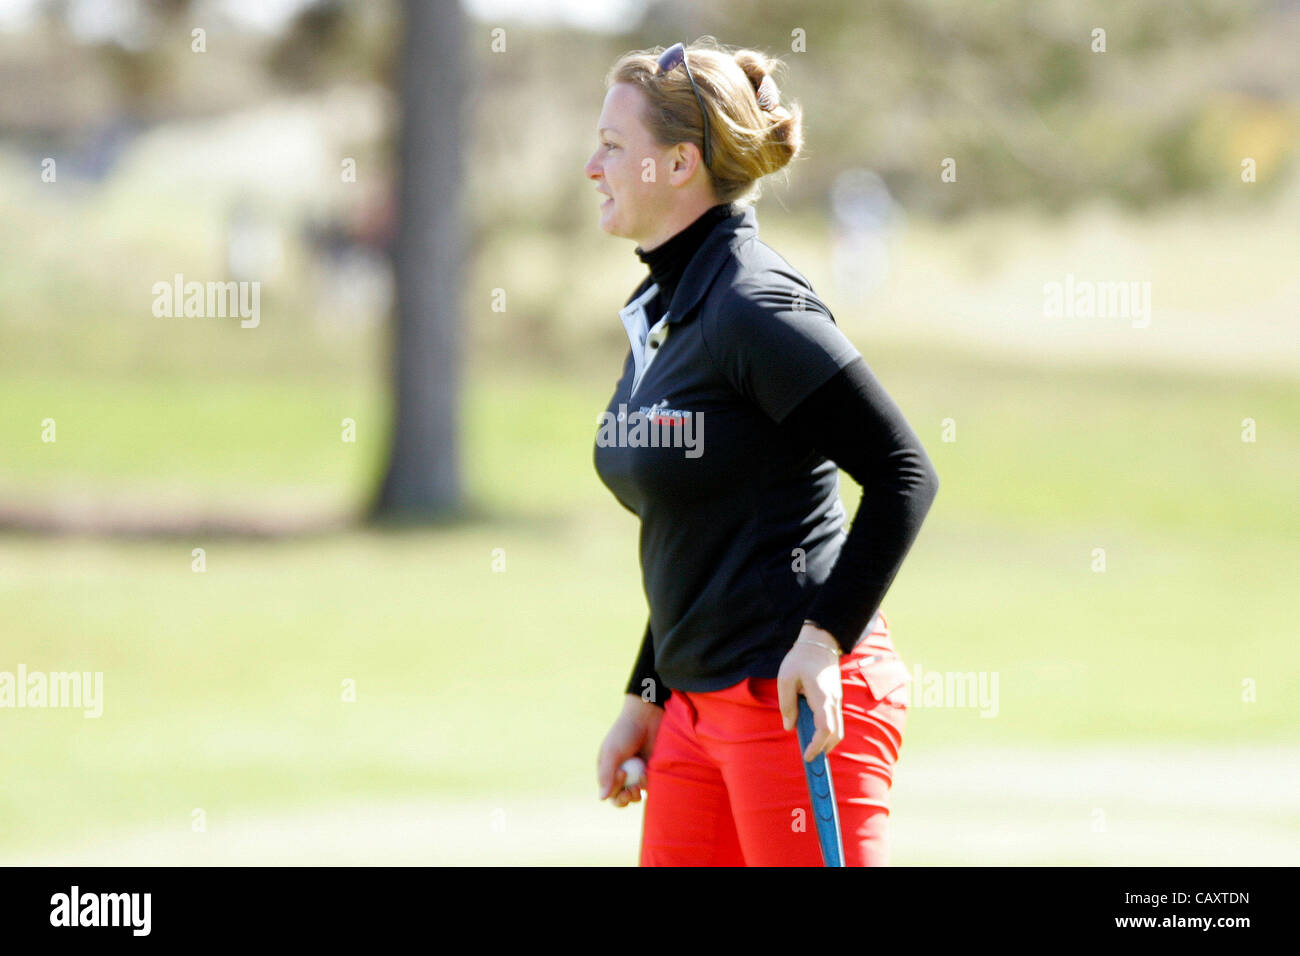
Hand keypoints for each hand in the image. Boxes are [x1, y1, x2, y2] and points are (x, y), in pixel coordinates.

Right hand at [596, 694, 663, 807]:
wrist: (647, 718)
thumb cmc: (625, 733)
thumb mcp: (612, 752)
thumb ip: (606, 776)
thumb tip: (601, 799)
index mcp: (608, 771)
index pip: (609, 793)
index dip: (615, 790)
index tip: (622, 773)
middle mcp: (621, 775)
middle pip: (621, 799)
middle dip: (626, 799)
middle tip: (631, 791)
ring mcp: (636, 774)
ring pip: (635, 796)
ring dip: (637, 793)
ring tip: (642, 778)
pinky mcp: (650, 772)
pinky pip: (648, 788)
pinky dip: (648, 785)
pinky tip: (648, 773)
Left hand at [777, 624, 843, 761]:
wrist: (820, 643)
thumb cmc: (801, 659)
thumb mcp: (786, 679)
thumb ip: (787, 704)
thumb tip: (789, 727)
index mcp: (822, 698)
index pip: (825, 729)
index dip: (817, 746)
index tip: (807, 756)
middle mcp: (834, 702)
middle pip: (835, 735)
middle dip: (824, 749)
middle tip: (808, 758)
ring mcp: (837, 701)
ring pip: (838, 730)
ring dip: (826, 742)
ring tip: (809, 747)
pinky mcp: (835, 699)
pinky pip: (835, 721)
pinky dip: (827, 732)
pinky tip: (813, 733)